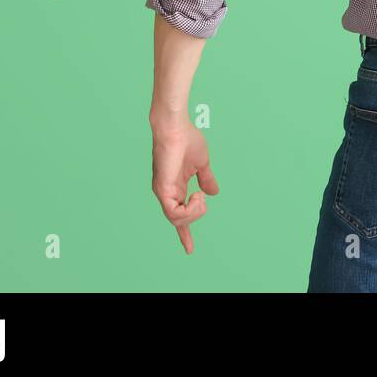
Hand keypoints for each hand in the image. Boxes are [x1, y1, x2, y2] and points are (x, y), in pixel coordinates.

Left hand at [151, 116, 218, 253]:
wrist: (176, 126)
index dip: (185, 232)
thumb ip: (207, 179)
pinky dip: (189, 209)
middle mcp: (166, 193)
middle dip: (195, 217)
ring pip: (177, 220)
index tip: (189, 249)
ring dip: (195, 212)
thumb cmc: (186, 139)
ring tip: (200, 196)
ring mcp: (163, 191)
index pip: (178, 215)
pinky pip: (174, 213)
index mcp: (174, 187)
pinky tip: (196, 194)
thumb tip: (214, 193)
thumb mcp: (201, 164)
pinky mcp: (162, 188)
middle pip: (179, 221)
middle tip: (202, 197)